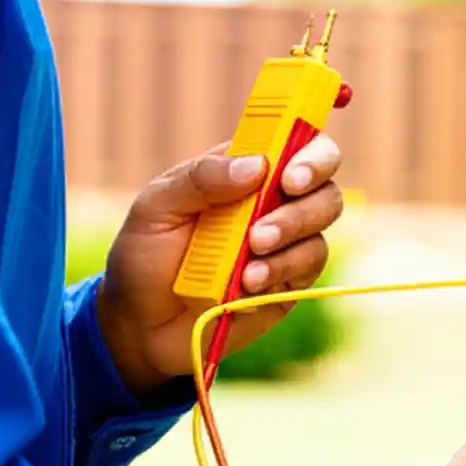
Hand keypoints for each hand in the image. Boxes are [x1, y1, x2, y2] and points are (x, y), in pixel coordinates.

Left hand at [97, 137, 343, 393]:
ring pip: (322, 222)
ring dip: (290, 234)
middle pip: (324, 181)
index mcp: (243, 169)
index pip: (295, 140)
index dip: (308, 149)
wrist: (141, 325)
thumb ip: (202, 178)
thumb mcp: (157, 207)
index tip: (289, 172)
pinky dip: (281, 271)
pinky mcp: (290, 279)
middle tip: (274, 209)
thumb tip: (257, 165)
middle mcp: (272, 199)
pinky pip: (309, 266)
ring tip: (249, 258)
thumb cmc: (145, 257)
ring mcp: (286, 240)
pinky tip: (247, 285)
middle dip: (308, 193)